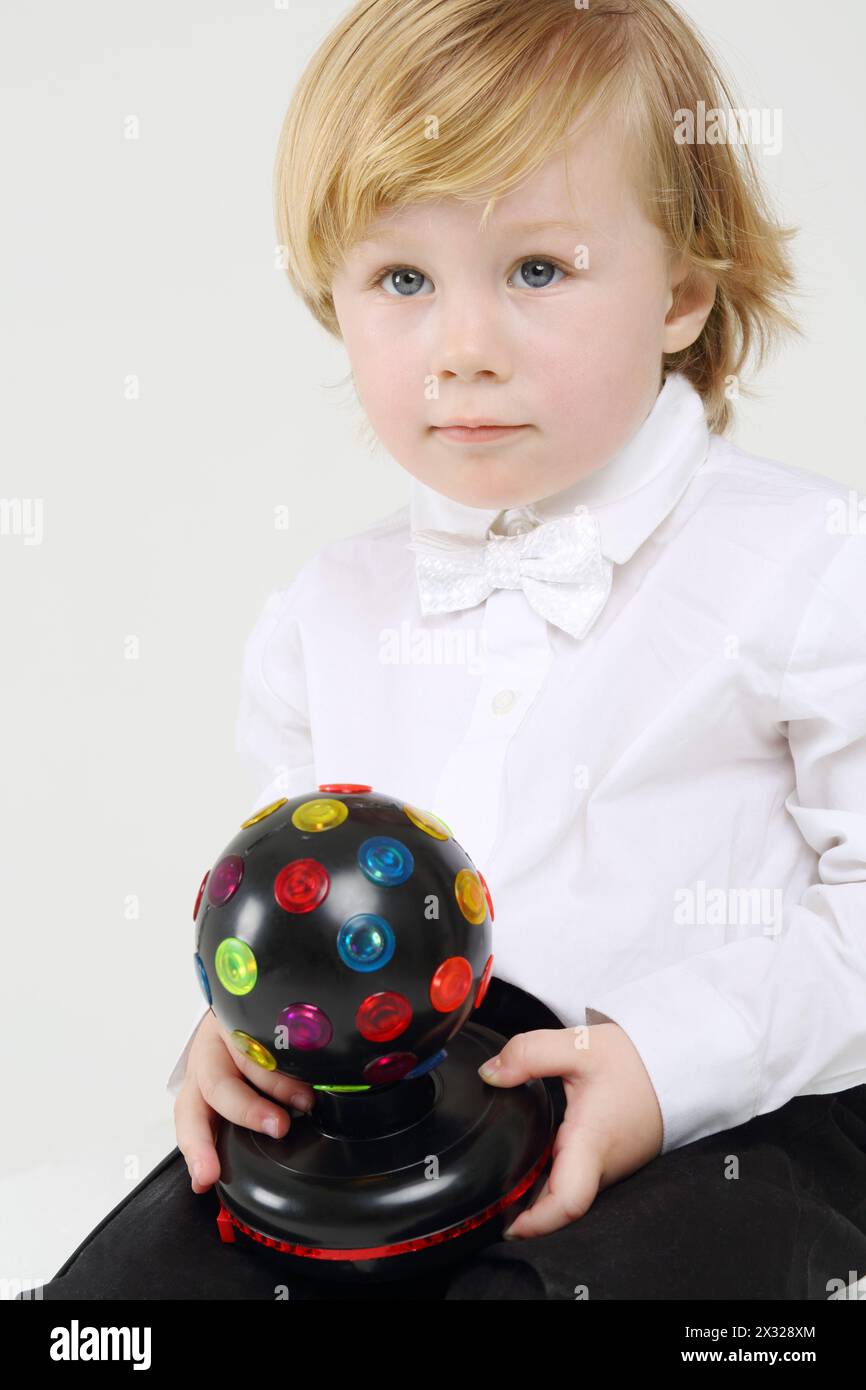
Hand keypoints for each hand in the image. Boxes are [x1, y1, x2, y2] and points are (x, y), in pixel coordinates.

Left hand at [174, 1011, 316, 1193]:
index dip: (198, 1149)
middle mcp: (208, 1057)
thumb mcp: (233, 1090)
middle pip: (215, 1086)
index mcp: (199, 1084)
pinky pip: (267, 1032)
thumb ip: (237, 1123)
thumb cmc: (243, 1054)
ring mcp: (229, 1030)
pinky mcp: (249, 1011)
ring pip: (246, 1058)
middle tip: (278, 1128)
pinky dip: (289, 1053)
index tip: (206, 1178)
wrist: (251, 1001)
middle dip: (246, 1111)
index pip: (191, 1118)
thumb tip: (243, 1167)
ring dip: (278, 1083)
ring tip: (306, 1101)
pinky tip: (307, 1065)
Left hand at [478, 1022, 662, 1239]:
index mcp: (591, 1143)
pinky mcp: (611, 1161)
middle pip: (559, 1204)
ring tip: (504, 1180)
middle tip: (491, 1198)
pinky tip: (532, 1160)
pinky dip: (553, 1176)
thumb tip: (490, 1073)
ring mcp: (610, 1167)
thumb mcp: (579, 1046)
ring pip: (568, 1192)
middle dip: (526, 1209)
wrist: (673, 1065)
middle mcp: (602, 1166)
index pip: (567, 1203)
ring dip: (538, 1192)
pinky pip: (578, 1178)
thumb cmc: (634, 1062)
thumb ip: (529, 1054)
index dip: (535, 1222)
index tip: (505, 1225)